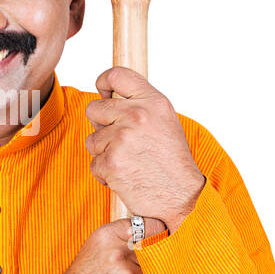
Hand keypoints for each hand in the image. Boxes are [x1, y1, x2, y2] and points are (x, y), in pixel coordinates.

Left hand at [85, 67, 206, 232]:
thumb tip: (107, 97)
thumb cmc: (172, 163)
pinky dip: (105, 174)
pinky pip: (94, 163)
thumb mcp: (164, 122)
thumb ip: (140, 105)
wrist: (182, 198)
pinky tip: (126, 177)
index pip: (117, 75)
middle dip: (101, 126)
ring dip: (105, 153)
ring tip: (130, 163)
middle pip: (94, 108)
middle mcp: (137, 115)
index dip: (104, 82)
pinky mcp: (111, 161)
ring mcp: (122, 138)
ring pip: (92, 139)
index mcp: (153, 102)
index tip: (103, 92)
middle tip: (122, 142)